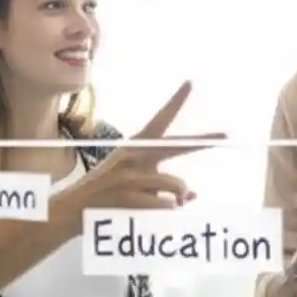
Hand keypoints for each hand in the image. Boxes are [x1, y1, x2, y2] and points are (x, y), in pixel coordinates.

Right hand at [73, 81, 224, 209]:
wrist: (71, 210)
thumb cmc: (106, 196)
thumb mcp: (135, 183)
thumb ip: (163, 186)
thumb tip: (191, 195)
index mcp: (136, 147)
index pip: (160, 120)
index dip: (176, 102)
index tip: (190, 83)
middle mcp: (135, 155)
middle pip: (177, 146)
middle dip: (204, 141)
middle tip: (226, 135)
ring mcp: (131, 175)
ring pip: (177, 186)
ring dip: (178, 199)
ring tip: (167, 206)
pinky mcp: (128, 195)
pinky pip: (167, 205)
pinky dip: (167, 211)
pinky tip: (149, 213)